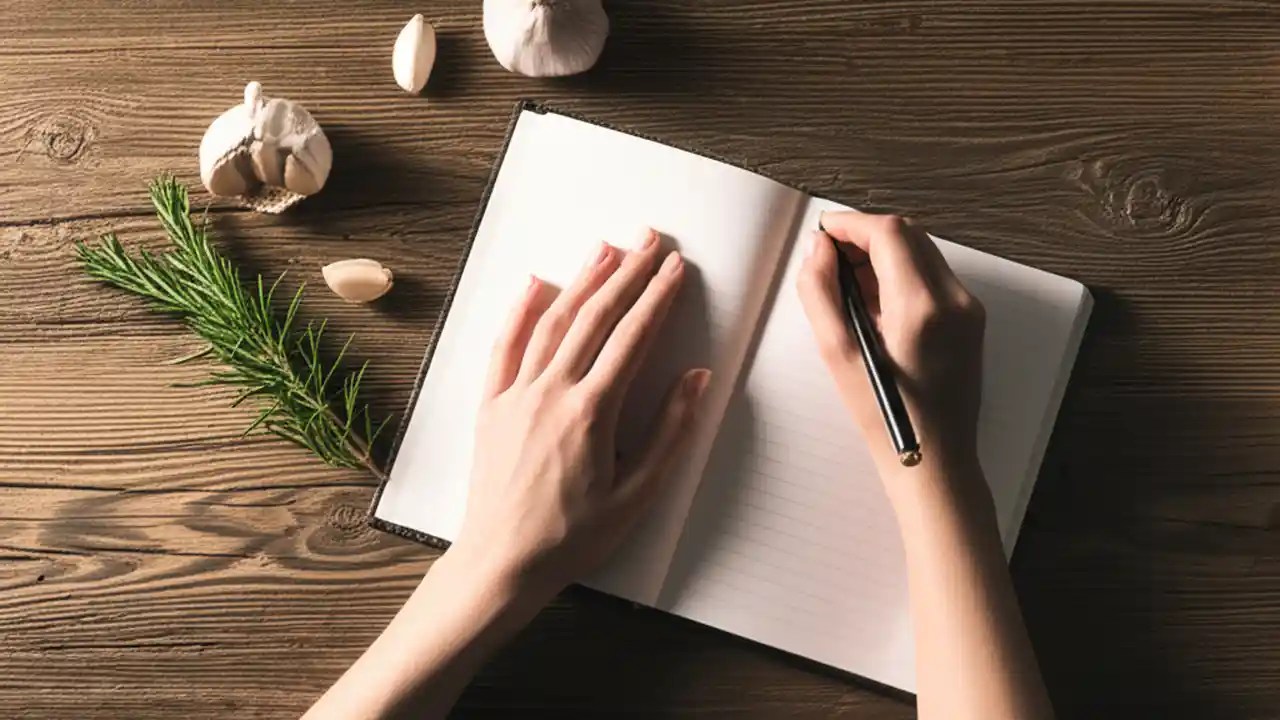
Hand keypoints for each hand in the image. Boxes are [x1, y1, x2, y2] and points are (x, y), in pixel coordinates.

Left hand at [452, 230, 711, 599]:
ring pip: (552, 323)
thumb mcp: (637, 496)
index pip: (632, 338)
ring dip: (581, 281)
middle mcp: (551, 393)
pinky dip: (519, 311)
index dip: (657, 297)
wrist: (503, 564)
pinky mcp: (490, 406)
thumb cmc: (572, 539)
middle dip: (626, 273)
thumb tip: (695, 380)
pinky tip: (534, 283)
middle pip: (594, 318)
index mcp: (591, 413)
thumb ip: (669, 434)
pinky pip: (504, 347)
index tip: (675, 268)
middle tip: (649, 240)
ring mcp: (516, 396)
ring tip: (606, 248)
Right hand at [797, 211, 985, 480]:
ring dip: (882, 253)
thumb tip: (819, 250)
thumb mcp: (838, 354)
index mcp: (921, 307)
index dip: (850, 224)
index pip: (888, 233)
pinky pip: (932, 275)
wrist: (935, 460)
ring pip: (921, 251)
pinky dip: (901, 273)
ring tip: (848, 285)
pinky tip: (875, 304)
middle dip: (865, 236)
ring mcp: (968, 308)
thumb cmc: (887, 419)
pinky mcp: (971, 318)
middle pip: (908, 234)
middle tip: (829, 259)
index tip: (822, 234)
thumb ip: (820, 293)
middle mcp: (954, 299)